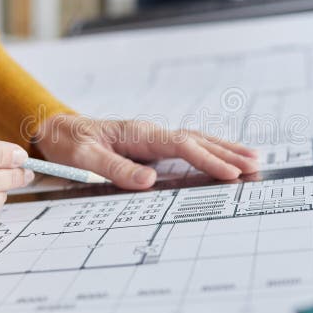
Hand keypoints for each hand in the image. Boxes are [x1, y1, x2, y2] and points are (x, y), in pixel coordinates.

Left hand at [34, 114, 259, 189]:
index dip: (209, 160)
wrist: (56, 130)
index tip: (231, 174)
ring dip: (224, 150)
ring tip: (252, 160)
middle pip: (197, 141)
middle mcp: (151, 133)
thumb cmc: (69, 145)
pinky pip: (188, 146)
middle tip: (256, 167)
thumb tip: (150, 182)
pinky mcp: (152, 146)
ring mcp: (154, 138)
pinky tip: (222, 157)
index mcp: (139, 134)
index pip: (183, 146)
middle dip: (228, 154)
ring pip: (196, 141)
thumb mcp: (85, 159)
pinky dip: (209, 151)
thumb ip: (116, 170)